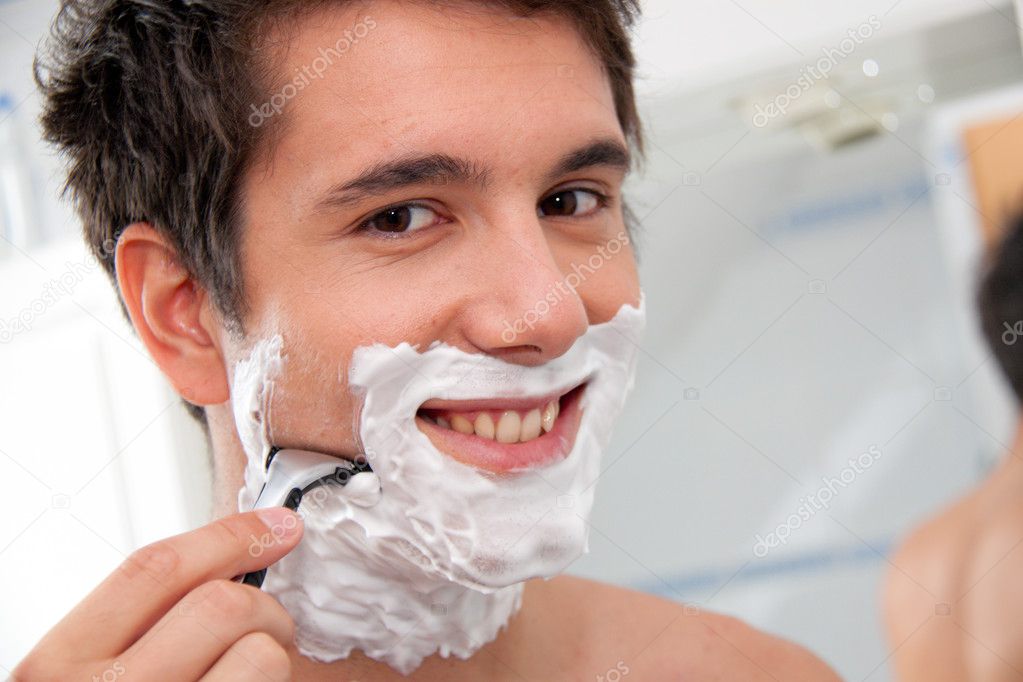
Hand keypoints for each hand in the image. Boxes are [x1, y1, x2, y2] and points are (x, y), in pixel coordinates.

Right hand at [12, 508, 302, 681]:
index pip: (154, 567)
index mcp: (56, 666)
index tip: (277, 525)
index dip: (228, 534)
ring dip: (274, 655)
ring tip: (256, 672)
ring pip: (260, 654)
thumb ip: (134, 625)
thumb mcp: (83, 676)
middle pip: (220, 605)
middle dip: (263, 604)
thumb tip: (229, 561)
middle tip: (271, 623)